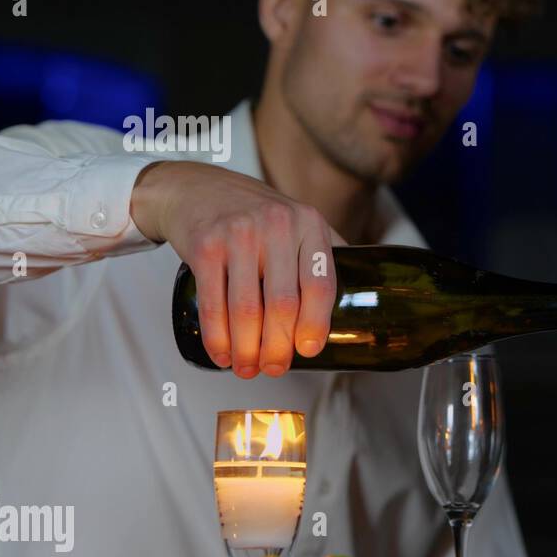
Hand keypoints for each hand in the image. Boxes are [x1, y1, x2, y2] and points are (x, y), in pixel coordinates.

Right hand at [131, 160, 346, 377]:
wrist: (197, 188)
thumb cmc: (255, 214)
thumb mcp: (298, 220)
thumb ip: (324, 254)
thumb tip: (358, 300)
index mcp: (309, 224)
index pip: (320, 284)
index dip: (317, 323)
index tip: (310, 350)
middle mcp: (277, 226)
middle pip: (284, 304)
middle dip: (279, 347)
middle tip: (275, 369)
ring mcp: (239, 235)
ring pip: (247, 310)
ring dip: (247, 350)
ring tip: (248, 369)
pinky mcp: (206, 246)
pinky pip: (213, 303)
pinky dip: (218, 338)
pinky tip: (223, 355)